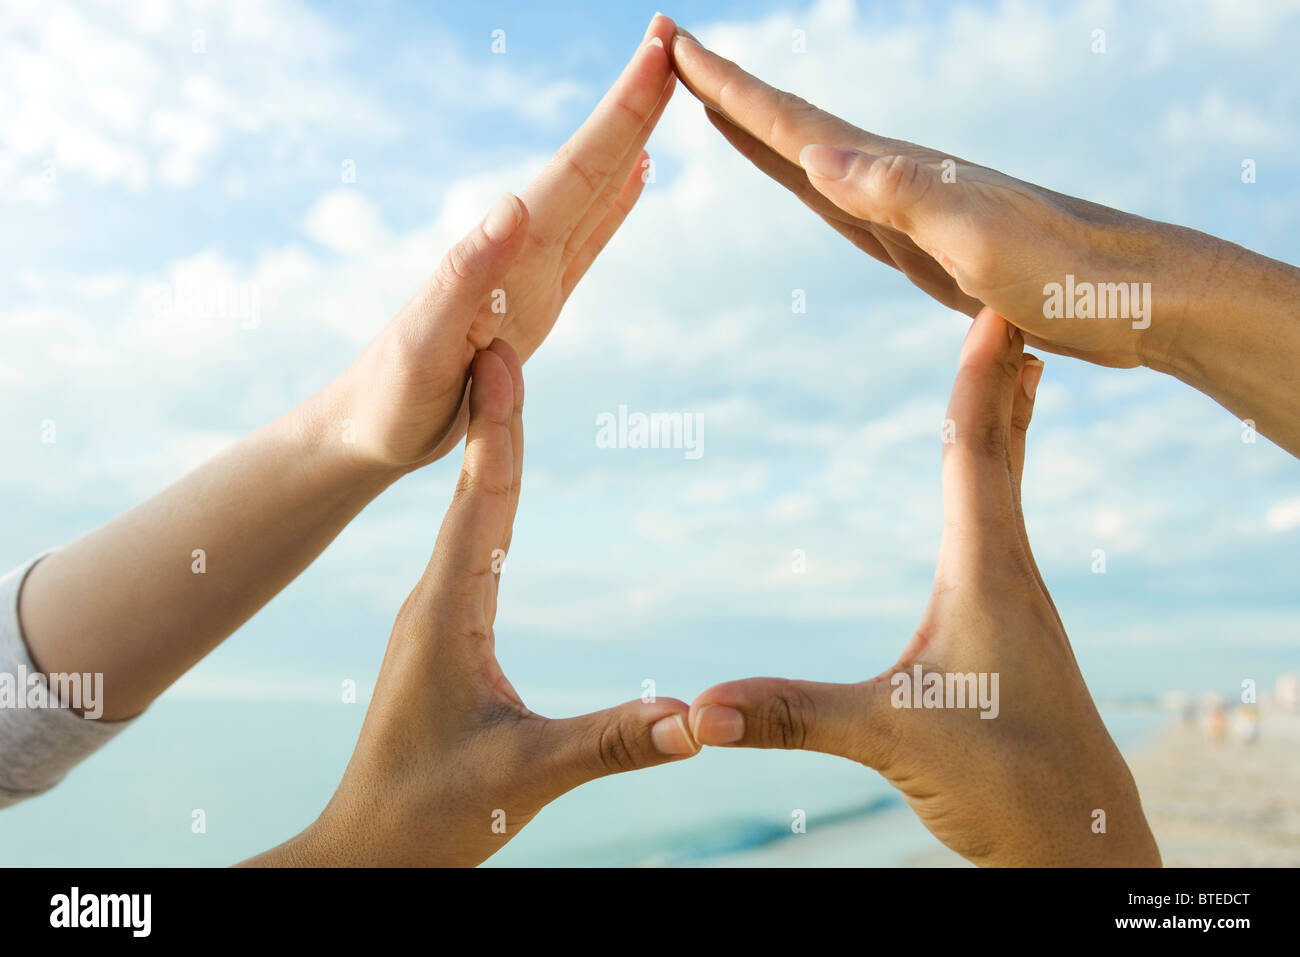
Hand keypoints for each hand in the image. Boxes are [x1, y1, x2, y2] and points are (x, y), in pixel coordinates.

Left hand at [246, 340, 698, 866]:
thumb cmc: (428, 814)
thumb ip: (612, 742)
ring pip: (467, 513)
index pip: (482, 500)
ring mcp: (436, 615)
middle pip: (472, 488)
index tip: (503, 354)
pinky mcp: (444, 635)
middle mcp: (436, 599)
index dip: (498, 426)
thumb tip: (699, 717)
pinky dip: (489, 498)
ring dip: (487, 449)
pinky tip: (497, 487)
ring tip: (501, 388)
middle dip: (492, 412)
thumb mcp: (526, 777)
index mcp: (448, 612)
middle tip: (503, 338)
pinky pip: (471, 545)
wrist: (363, 852)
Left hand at [315, 15, 678, 470]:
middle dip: (630, 107)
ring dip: (627, 144)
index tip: (655, 52)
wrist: (369, 428)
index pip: (573, 171)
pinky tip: (635, 180)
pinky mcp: (536, 303)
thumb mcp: (424, 342)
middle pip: (589, 166)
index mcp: (505, 256)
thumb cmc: (390, 396)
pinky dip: (617, 206)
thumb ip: (465, 275)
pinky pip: (589, 242)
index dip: (618, 115)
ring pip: (594, 194)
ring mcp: (532, 274)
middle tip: (669, 41)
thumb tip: (515, 203)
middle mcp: (523, 253)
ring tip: (664, 94)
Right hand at [669, 30, 1211, 369]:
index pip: (795, 121)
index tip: (674, 44)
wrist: (1136, 295)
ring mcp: (908, 209)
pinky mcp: (925, 243)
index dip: (729, 87)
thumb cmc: (1068, 269)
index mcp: (897, 172)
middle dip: (730, 94)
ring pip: (813, 161)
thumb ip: (898, 191)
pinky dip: (808, 181)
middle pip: (792, 128)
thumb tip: (812, 153)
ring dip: (761, 132)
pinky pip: (843, 203)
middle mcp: (895, 179)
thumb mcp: (977, 232)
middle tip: (674, 55)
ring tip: (714, 107)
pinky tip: (805, 176)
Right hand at [686, 309, 1160, 865]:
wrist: (1088, 849)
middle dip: (998, 368)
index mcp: (987, 574)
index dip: (978, 371)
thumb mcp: (893, 741)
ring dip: (1001, 413)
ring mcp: (1016, 599)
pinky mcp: (1012, 628)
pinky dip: (994, 470)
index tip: (991, 299)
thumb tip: (696, 710)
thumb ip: (794, 716)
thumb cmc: (1012, 787)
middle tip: (1005, 295)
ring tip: (1006, 358)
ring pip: (1007, 481)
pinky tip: (984, 481)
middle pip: (1001, 445)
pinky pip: (1001, 521)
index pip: (976, 449)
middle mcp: (1009, 571)